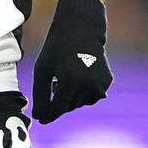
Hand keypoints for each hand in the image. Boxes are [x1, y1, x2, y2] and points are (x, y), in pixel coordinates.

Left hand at [32, 0, 112, 122]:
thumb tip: (39, 117)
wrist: (82, 28)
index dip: (48, 115)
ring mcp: (100, 83)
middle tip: (54, 83)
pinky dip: (82, 92)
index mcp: (71, 80)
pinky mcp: (107, 81)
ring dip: (70, 96)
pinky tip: (79, 75)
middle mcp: (88, 84)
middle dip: (58, 102)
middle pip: (68, 107)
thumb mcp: (42, 68)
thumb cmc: (57, 47)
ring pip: (80, 103)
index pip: (58, 108)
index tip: (41, 119)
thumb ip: (39, 94)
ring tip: (66, 76)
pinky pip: (91, 97)